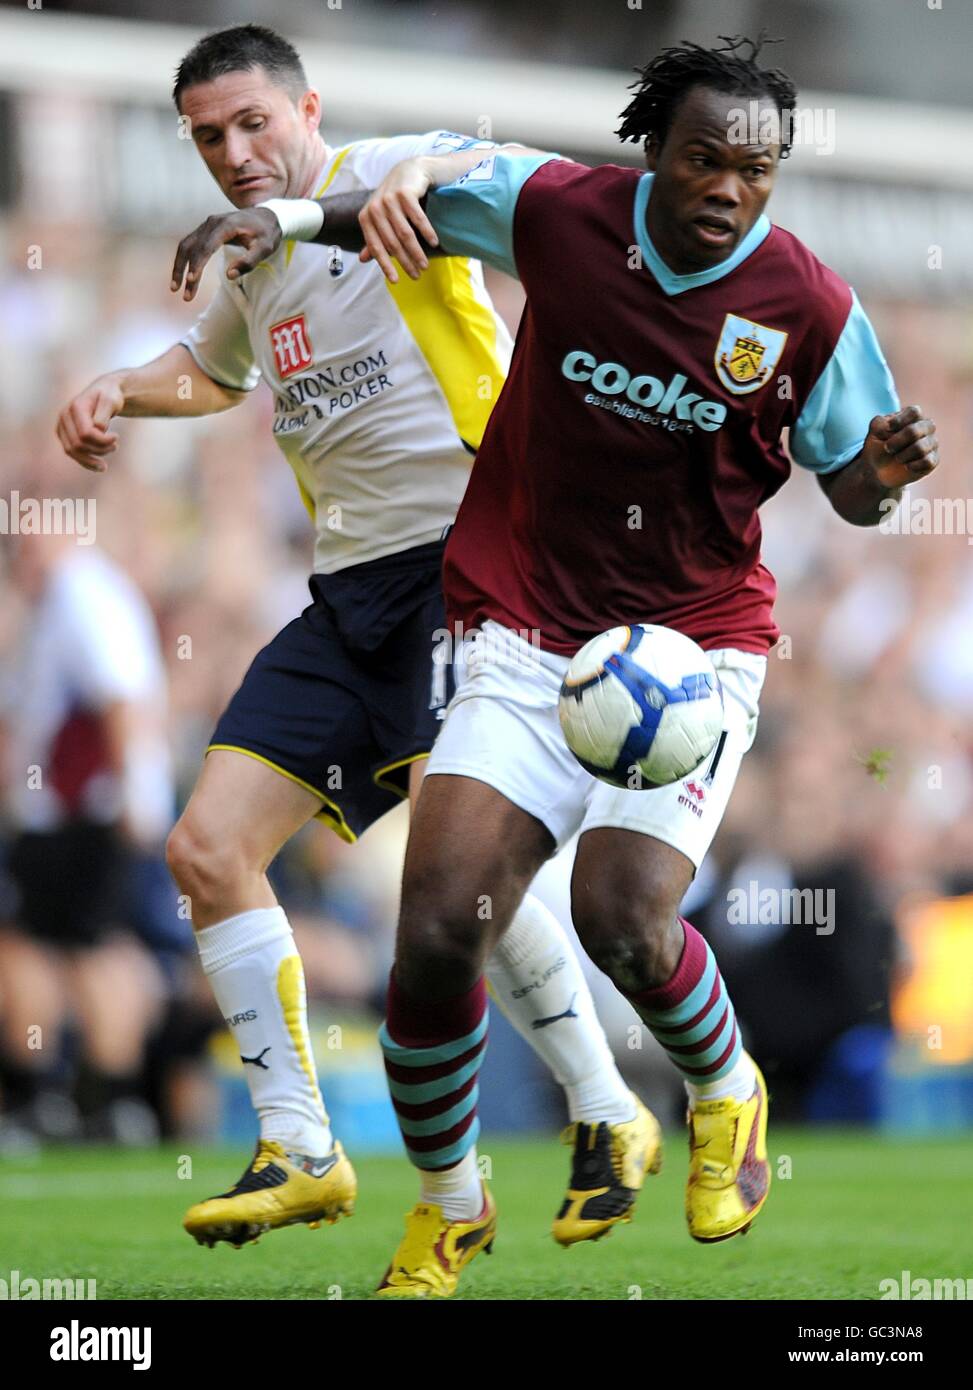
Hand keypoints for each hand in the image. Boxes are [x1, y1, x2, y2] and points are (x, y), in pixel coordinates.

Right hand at [55, 374, 125, 471]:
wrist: (104, 392)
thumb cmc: (110, 396)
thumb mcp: (111, 401)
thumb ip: (104, 414)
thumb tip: (98, 430)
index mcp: (75, 407)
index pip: (85, 433)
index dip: (102, 441)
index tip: (117, 438)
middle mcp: (64, 416)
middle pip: (78, 444)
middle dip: (99, 449)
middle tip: (115, 446)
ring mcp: (61, 426)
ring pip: (73, 451)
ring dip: (93, 457)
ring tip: (112, 451)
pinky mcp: (64, 435)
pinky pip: (72, 453)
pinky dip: (86, 462)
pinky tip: (100, 467)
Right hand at [170, 208, 282, 301]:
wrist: (266, 216)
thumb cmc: (267, 234)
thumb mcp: (266, 249)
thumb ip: (249, 261)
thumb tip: (230, 275)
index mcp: (226, 225)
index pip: (206, 247)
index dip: (197, 265)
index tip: (191, 281)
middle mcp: (212, 222)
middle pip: (192, 248)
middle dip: (185, 272)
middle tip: (184, 295)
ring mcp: (206, 225)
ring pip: (186, 246)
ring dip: (179, 267)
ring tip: (176, 289)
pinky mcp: (205, 230)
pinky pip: (190, 245)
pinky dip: (184, 261)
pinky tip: (182, 276)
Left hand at [358, 157, 438, 282]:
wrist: (411, 170)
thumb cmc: (397, 198)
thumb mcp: (383, 218)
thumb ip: (375, 237)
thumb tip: (362, 259)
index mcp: (366, 217)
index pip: (375, 247)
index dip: (385, 266)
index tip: (396, 281)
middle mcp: (375, 208)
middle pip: (392, 243)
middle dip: (405, 262)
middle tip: (417, 274)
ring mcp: (389, 199)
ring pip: (404, 234)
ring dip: (417, 252)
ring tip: (425, 264)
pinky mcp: (404, 193)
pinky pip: (417, 219)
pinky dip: (427, 232)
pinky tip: (434, 242)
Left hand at [860, 405, 938, 489]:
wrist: (879, 471)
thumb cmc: (878, 448)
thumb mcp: (873, 434)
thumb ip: (879, 424)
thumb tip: (889, 423)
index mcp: (912, 417)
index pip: (914, 412)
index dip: (900, 421)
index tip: (888, 429)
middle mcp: (925, 427)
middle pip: (916, 430)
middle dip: (897, 441)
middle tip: (887, 448)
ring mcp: (931, 443)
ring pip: (920, 448)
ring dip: (903, 455)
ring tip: (897, 458)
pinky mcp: (933, 460)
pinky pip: (927, 462)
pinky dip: (912, 465)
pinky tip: (906, 466)